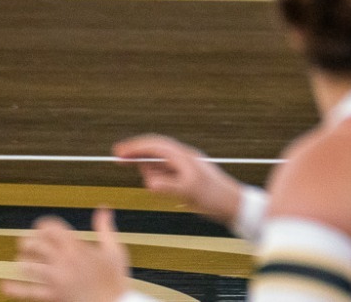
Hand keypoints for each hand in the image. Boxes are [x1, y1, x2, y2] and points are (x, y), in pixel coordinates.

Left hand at [1, 207, 130, 301]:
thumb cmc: (115, 279)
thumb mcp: (114, 250)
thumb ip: (105, 228)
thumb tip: (103, 208)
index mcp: (77, 248)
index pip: (52, 228)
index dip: (43, 224)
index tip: (40, 226)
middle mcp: (63, 261)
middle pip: (37, 245)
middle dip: (29, 241)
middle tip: (26, 243)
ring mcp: (56, 280)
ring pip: (30, 266)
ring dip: (24, 261)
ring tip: (22, 259)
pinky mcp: (53, 296)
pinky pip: (29, 292)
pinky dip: (15, 289)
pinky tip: (3, 285)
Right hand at [114, 134, 246, 225]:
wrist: (233, 203)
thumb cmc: (214, 197)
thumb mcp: (190, 192)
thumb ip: (169, 187)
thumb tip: (149, 182)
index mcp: (184, 157)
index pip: (156, 146)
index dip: (135, 147)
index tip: (118, 152)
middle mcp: (184, 157)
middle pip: (156, 149)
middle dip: (136, 152)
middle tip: (117, 157)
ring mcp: (186, 166)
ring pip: (160, 159)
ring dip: (146, 163)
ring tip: (133, 168)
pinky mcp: (188, 176)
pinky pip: (166, 169)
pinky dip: (155, 172)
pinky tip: (152, 179)